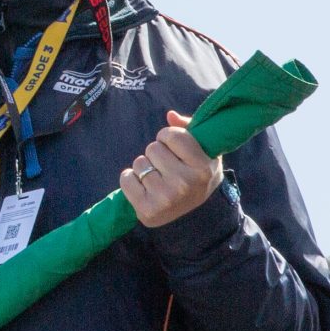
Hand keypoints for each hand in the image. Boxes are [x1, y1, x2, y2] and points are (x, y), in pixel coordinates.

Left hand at [119, 110, 221, 227]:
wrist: (195, 215)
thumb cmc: (197, 175)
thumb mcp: (203, 152)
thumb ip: (188, 129)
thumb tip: (169, 115)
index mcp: (202, 167)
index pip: (172, 135)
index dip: (168, 136)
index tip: (172, 145)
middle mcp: (185, 184)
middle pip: (153, 148)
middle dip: (156, 153)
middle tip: (166, 166)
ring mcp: (165, 198)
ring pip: (139, 163)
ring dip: (145, 166)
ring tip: (157, 177)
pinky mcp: (147, 210)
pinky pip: (126, 179)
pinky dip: (130, 179)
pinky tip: (144, 187)